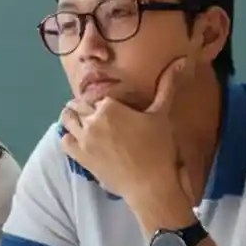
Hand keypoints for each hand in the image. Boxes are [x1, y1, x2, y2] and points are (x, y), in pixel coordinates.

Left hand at [60, 57, 196, 210]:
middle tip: (97, 115)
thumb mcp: (161, 114)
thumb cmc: (158, 148)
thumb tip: (181, 61)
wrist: (149, 185)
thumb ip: (167, 86)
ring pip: (67, 119)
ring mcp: (83, 139)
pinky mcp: (79, 156)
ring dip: (73, 117)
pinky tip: (78, 138)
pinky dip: (68, 136)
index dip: (103, 101)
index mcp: (109, 106)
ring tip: (83, 122)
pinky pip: (64, 140)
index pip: (99, 96)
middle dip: (87, 107)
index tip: (111, 107)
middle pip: (80, 105)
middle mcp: (92, 119)